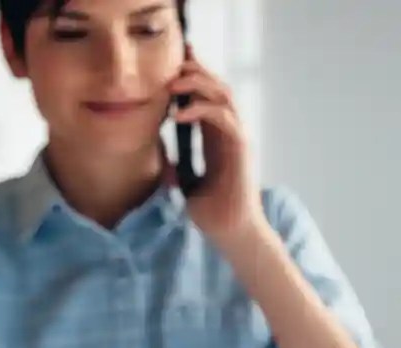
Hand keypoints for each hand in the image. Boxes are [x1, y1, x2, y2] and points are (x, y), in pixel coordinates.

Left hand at [166, 44, 268, 246]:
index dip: (193, 75)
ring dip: (198, 84)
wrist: (231, 232)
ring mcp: (238, 137)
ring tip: (172, 84)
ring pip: (224, 95)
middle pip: (217, 86)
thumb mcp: (186, 183)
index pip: (207, 95)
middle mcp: (229, 132)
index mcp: (216, 137)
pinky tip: (179, 116)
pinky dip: (201, 110)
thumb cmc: (212, 212)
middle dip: (195, 70)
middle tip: (171, 63)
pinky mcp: (241, 148)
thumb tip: (159, 160)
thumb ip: (177, 167)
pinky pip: (223, 118)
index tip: (172, 61)